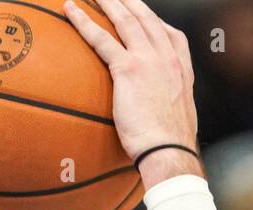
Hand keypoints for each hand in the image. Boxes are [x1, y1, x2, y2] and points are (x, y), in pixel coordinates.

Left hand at [64, 0, 200, 187]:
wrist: (169, 151)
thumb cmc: (171, 147)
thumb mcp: (178, 122)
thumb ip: (167, 110)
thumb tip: (158, 120)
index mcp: (182, 71)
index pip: (172, 36)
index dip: (156, 22)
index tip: (144, 15)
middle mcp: (168, 59)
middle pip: (147, 19)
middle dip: (130, 2)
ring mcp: (149, 60)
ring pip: (125, 21)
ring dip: (108, 2)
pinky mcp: (129, 69)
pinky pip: (102, 40)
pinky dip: (84, 22)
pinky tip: (71, 11)